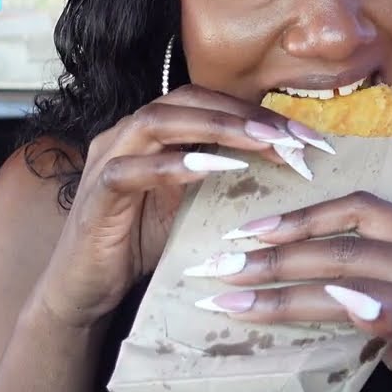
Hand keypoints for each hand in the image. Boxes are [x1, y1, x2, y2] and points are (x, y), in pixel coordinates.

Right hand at [33, 84, 308, 328]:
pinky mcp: (95, 195)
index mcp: (152, 131)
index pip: (208, 102)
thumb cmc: (141, 244)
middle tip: (294, 137)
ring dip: (216, 128)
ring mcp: (107, 160)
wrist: (86, 291)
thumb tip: (287, 161)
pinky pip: (131, 170)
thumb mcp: (193, 204)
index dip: (257, 112)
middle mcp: (127, 134)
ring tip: (262, 143)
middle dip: (245, 116)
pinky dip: (172, 166)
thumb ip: (225, 176)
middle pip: (188, 101)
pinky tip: (212, 170)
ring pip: (159, 121)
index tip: (306, 135)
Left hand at [189, 192, 391, 391]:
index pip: (361, 211)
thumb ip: (354, 278)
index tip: (246, 232)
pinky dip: (380, 315)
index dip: (302, 216)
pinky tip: (348, 308)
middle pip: (348, 249)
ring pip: (360, 286)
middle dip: (276, 261)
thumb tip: (272, 262)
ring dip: (290, 296)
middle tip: (220, 273)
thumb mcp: (391, 304)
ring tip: (238, 304)